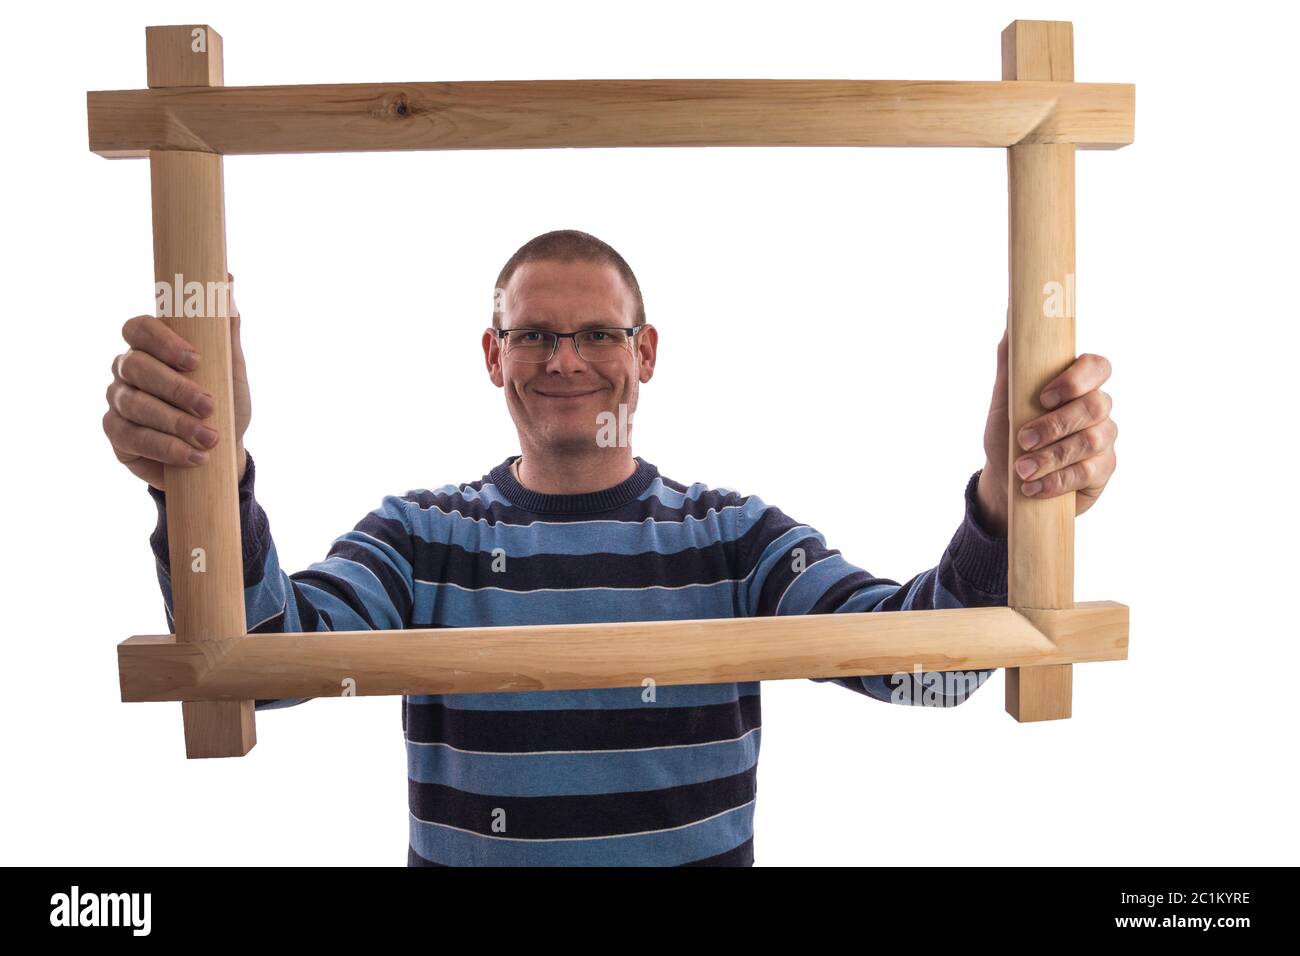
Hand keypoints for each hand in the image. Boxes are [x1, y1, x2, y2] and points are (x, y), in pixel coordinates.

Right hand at [103, 272, 251, 490]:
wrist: (221, 456)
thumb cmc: (225, 407)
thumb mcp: (231, 371)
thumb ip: (226, 332)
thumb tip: (229, 280)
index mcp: (150, 346)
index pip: (139, 328)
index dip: (162, 341)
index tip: (195, 359)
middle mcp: (127, 369)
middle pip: (136, 367)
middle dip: (176, 388)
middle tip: (210, 406)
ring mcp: (118, 401)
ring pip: (135, 404)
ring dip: (175, 423)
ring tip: (210, 438)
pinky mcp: (117, 435)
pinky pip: (132, 437)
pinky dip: (166, 447)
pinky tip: (193, 456)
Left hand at [976, 326, 1117, 534]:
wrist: (1006, 483)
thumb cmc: (1007, 434)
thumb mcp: (1003, 399)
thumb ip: (1010, 360)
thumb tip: (1012, 318)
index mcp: (1075, 384)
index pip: (1097, 367)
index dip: (1077, 379)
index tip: (1044, 396)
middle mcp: (1096, 408)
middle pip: (1096, 406)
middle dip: (1056, 424)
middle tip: (1023, 439)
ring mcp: (1103, 440)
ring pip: (1092, 441)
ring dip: (1051, 456)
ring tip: (1022, 469)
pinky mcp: (1102, 470)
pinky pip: (1089, 472)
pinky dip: (1056, 480)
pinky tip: (1033, 487)